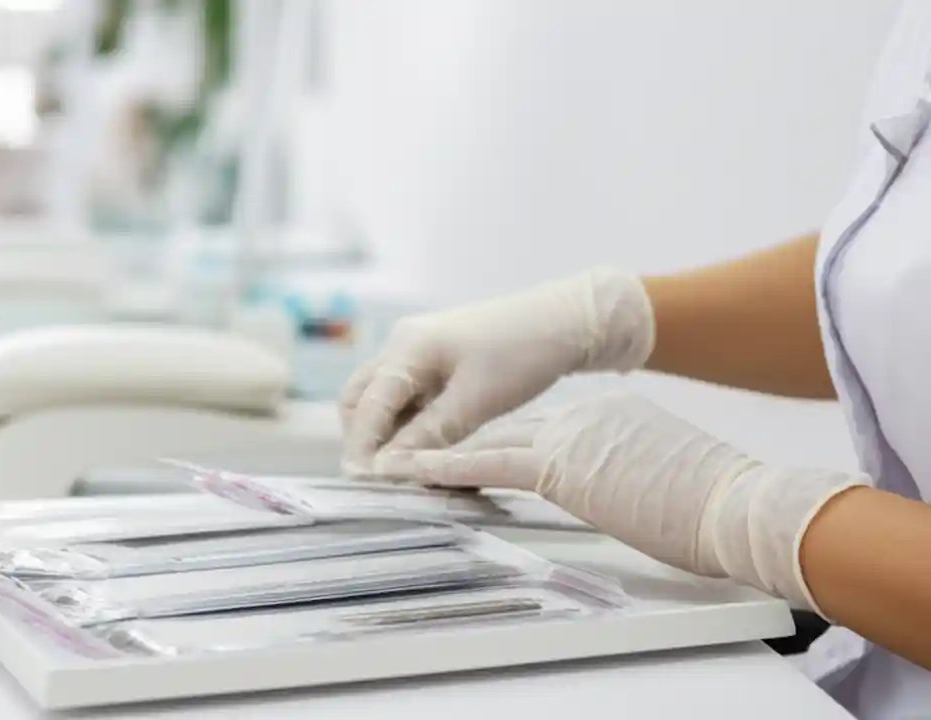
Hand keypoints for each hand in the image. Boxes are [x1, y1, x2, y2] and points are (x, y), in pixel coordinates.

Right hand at [339, 268, 654, 474]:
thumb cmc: (524, 356)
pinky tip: (424, 445)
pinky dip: (406, 421)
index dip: (362, 447)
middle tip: (377, 476)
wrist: (567, 320)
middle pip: (359, 396)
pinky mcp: (435, 357)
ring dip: (384, 430)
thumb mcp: (476, 403)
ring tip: (403, 467)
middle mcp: (403, 343)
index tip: (361, 483)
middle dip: (362, 436)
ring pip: (380, 396)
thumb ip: (427, 436)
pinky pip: (406, 393)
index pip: (367, 405)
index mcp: (407, 347)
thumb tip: (388, 467)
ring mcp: (418, 348)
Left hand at [375, 393, 869, 609]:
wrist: (737, 502)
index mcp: (606, 417)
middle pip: (507, 432)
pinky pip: (489, 465)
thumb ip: (629, 466)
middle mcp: (580, 419)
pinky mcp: (560, 466)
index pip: (540, 431)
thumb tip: (622, 481)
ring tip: (395, 461)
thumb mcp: (665, 467)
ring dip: (441, 454)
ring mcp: (568, 438)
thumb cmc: (718, 499)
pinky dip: (447, 468)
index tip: (471, 453)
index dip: (501, 446)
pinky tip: (413, 470)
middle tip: (414, 451)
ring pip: (490, 445)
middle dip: (460, 444)